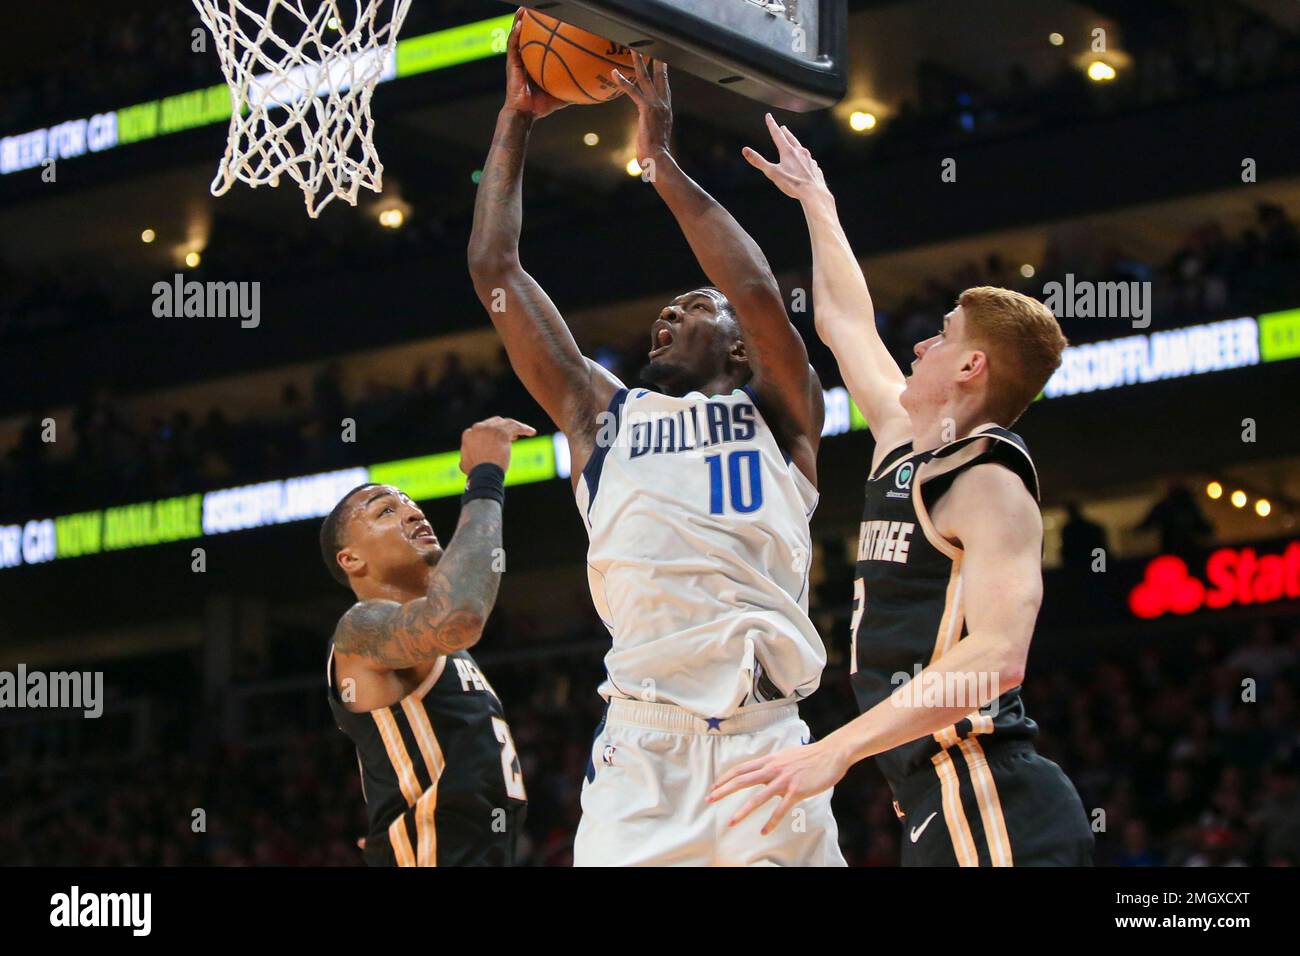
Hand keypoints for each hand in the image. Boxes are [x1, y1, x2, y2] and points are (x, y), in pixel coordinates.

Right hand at [459, 416, 535, 472]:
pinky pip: (516, 427)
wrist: (484, 474)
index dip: (492, 432)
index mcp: (469, 434)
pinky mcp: (502, 432)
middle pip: (495, 423)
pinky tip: (532, 432)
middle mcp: (478, 428)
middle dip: (503, 428)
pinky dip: (524, 429)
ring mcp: (490, 429)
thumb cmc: (476, 473)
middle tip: (512, 435)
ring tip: (524, 431)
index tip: (499, 438)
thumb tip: (466, 458)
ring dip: (515, 427)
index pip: (483, 429)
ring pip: (506, 423)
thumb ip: (467, 456)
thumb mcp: (465, 464)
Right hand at [503, 11, 567, 119]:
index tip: (552, 20)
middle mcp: (526, 59)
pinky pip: (512, 45)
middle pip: (528, 35)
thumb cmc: (541, 106)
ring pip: (517, 36)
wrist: (526, 113)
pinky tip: (519, 24)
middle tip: (537, 9)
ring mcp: (517, 60)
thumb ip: (573, 88)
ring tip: (524, 9)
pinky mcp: (512, 63)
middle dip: (531, 21)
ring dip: (519, 21)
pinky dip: (515, 34)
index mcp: (536, 64)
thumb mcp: (562, 94)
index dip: (543, 33)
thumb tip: (591, 89)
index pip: (540, 44)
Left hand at [612, 53, 671, 163]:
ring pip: (646, 78)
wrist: (658, 159)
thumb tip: (648, 135)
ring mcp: (655, 106)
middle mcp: (663, 105)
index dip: (662, 73)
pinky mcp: (646, 109)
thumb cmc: (655, 155)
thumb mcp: (655, 139)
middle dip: (656, 61)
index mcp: (666, 111)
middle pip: (659, 78)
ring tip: (632, 49)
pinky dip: (623, 81)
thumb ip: (652, 130)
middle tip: (652, 46)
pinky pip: (633, 91)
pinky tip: (614, 72)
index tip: (661, 61)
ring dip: (638, 62)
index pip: (664, 87)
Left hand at [708, 737, 850, 835]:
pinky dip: (771, 821)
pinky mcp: (797, 790)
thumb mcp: (786, 756)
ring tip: (731, 822)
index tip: (714, 786)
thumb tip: (762, 772)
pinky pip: (780, 809)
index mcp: (769, 761)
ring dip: (743, 811)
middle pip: (742, 780)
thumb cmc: (810, 756)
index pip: (741, 769)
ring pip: (758, 797)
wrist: (830, 753)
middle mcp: (773, 769)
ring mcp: (784, 780)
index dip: (725, 778)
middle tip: (709, 799)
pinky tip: (764, 831)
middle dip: (723, 790)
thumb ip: (772, 765)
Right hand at [742, 113, 827, 201]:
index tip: (768, 116)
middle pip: (792, 139)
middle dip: (786, 133)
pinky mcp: (815, 168)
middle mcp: (800, 152)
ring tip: (795, 145)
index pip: (777, 134)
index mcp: (788, 151)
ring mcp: (809, 159)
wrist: (813, 193)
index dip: (771, 124)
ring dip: (796, 145)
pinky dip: (805, 159)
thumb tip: (745, 150)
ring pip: (801, 149)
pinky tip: (805, 163)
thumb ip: (758, 161)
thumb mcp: (772, 173)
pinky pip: (809, 161)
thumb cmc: (792, 183)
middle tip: (784, 128)